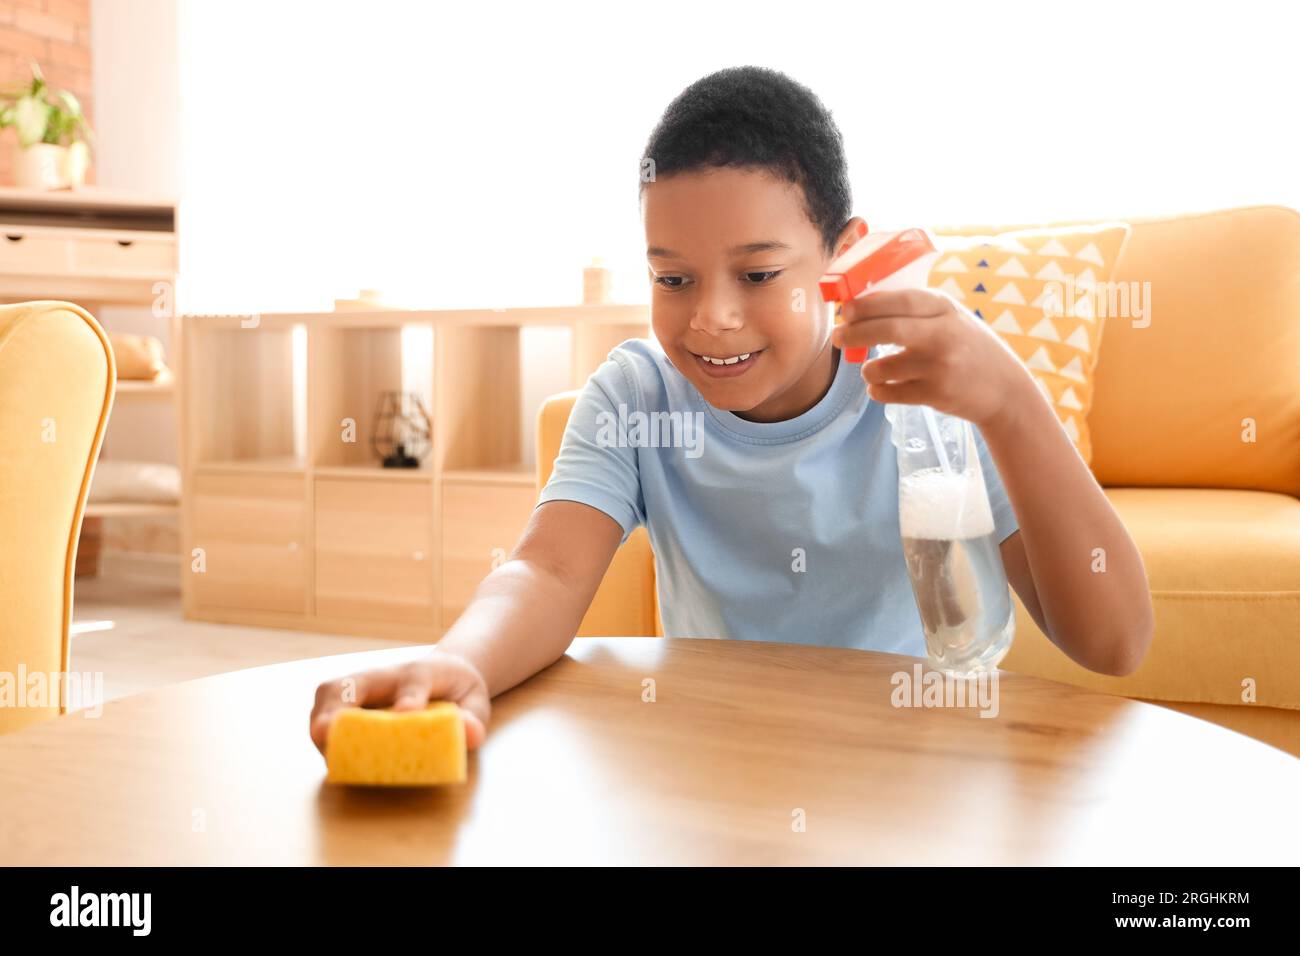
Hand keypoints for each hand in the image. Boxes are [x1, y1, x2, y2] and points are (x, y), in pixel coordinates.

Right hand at [309, 649, 490, 756]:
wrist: (443, 673)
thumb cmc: (458, 691)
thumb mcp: (476, 702)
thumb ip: (474, 718)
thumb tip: (469, 734)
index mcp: (422, 672)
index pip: (414, 680)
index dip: (409, 697)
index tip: (405, 714)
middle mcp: (385, 675)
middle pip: (354, 680)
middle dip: (337, 706)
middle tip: (326, 732)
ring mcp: (362, 687)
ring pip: (330, 693)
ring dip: (320, 719)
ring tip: (322, 747)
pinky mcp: (347, 702)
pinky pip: (324, 710)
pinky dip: (320, 731)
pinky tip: (327, 754)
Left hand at [830, 288, 1034, 428]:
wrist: (1006, 390)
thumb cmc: (969, 349)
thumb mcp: (952, 319)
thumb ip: (917, 312)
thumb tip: (860, 308)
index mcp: (945, 309)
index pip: (900, 300)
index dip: (868, 305)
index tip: (847, 310)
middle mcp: (943, 334)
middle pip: (886, 329)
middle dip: (854, 332)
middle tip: (838, 336)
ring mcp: (939, 366)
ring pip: (881, 367)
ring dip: (867, 369)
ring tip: (871, 369)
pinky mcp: (935, 394)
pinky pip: (888, 392)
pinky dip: (877, 390)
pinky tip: (882, 387)